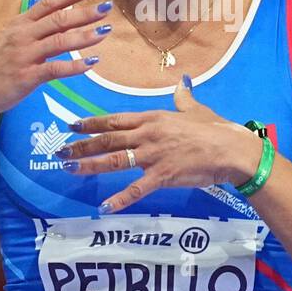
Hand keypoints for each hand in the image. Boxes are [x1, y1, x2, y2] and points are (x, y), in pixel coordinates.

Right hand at [0, 0, 111, 124]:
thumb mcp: (7, 40)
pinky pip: (56, 69)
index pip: (47, 3)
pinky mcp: (26, 77)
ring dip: (85, 35)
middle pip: (58, 19)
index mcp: (18, 24)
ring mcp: (24, 56)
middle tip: (107, 6)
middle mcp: (22, 36)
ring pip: (60, 41)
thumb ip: (29, 30)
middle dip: (85, 12)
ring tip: (105, 31)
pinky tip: (92, 63)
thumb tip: (53, 20)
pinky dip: (76, 66)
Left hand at [57, 76, 263, 212]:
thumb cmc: (215, 129)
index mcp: (153, 118)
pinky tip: (104, 206)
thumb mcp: (196, 109)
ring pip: (115, 159)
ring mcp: (154, 155)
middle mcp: (148, 134)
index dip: (91, 123)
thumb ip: (184, 97)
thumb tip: (183, 83)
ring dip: (90, 165)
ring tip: (70, 168)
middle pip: (107, 139)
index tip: (72, 125)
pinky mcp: (163, 175)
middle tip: (60, 150)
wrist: (231, 150)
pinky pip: (137, 188)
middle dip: (81, 145)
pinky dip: (120, 199)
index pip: (114, 120)